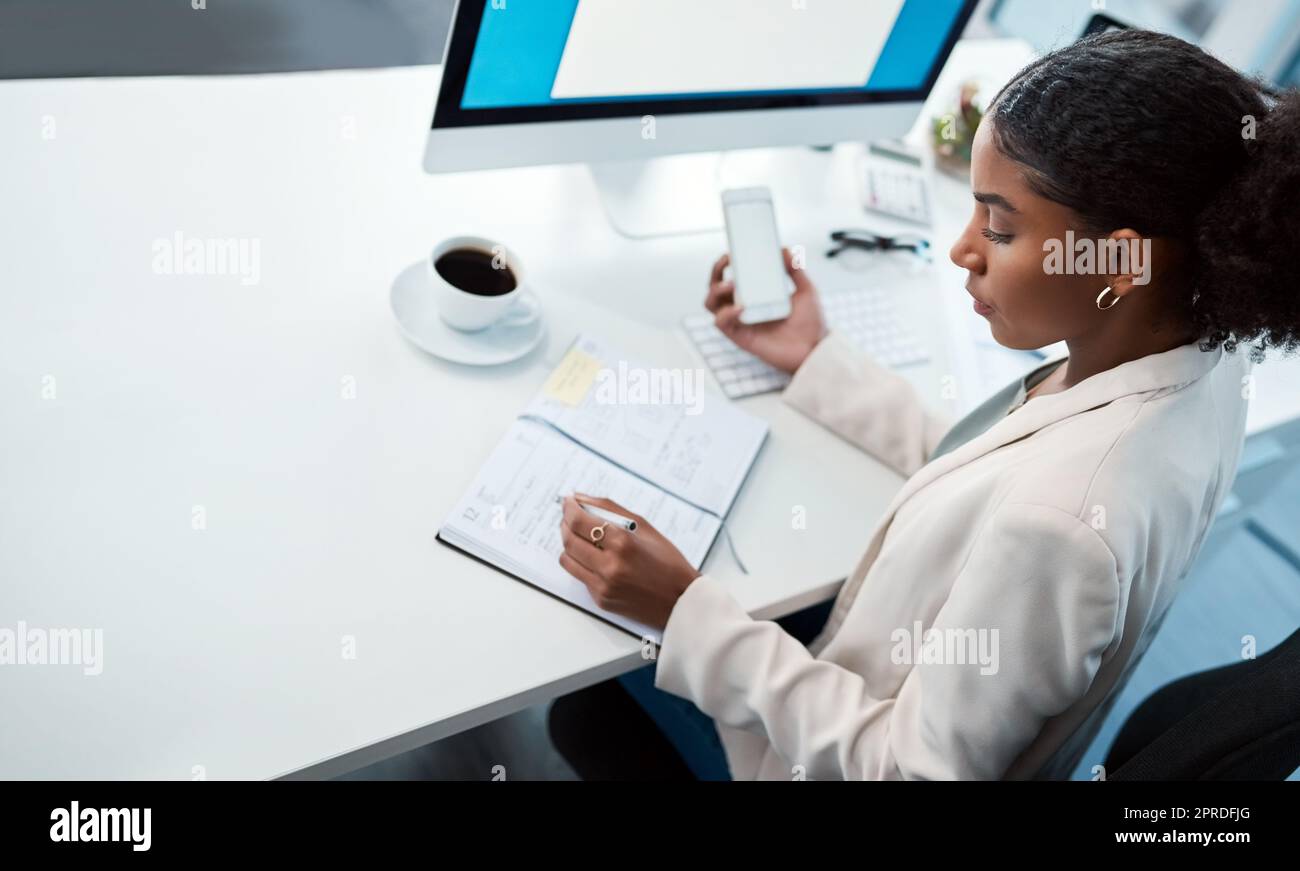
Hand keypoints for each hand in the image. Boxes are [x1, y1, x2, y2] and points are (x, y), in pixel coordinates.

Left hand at [558, 494, 700, 630]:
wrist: (681, 602)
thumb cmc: (667, 562)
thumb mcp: (644, 527)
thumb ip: (609, 509)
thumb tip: (580, 498)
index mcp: (623, 543)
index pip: (579, 521)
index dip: (569, 508)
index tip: (568, 501)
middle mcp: (609, 565)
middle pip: (568, 539)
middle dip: (565, 524)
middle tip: (570, 516)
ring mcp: (603, 585)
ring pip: (567, 559)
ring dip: (569, 544)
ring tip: (580, 537)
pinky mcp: (600, 600)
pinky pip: (579, 576)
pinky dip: (582, 563)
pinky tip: (595, 557)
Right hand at [705, 247, 828, 373]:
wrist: (815, 349)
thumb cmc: (810, 323)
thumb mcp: (806, 290)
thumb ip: (796, 269)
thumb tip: (786, 249)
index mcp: (754, 296)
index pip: (731, 276)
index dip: (725, 264)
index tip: (732, 251)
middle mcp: (742, 308)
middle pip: (715, 288)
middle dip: (716, 271)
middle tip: (728, 261)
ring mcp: (740, 322)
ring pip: (711, 304)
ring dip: (716, 290)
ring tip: (731, 284)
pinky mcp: (740, 337)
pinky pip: (721, 323)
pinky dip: (726, 313)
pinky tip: (741, 307)